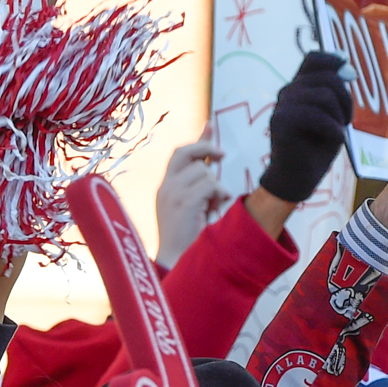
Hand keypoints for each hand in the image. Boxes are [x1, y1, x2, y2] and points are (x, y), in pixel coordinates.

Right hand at [155, 135, 228, 266]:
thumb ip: (199, 185)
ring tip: (212, 206)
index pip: (179, 154)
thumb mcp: (190, 206)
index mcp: (165, 187)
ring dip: (215, 187)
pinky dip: (218, 195)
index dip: (198, 140)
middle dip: (207, 148)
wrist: (176, 261)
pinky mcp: (184, 201)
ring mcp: (172, 193)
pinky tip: (215, 208)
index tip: (210, 125)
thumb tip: (212, 165)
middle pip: (187, 152)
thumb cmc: (188, 239)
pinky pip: (209, 184)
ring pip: (203, 171)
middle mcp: (165, 186)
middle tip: (222, 155)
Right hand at [257, 51, 352, 204]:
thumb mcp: (333, 114)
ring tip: (338, 131)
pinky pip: (316, 115)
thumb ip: (336, 91)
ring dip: (340, 115)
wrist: (298, 177)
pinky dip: (333, 128)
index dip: (333, 60)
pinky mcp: (282, 121)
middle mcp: (288, 91)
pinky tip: (336, 139)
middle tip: (346, 121)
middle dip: (346, 99)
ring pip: (324, 95)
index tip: (350, 75)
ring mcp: (283, 105)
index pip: (314, 59)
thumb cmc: (317, 146)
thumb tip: (348, 69)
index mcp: (300, 87)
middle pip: (327, 77)